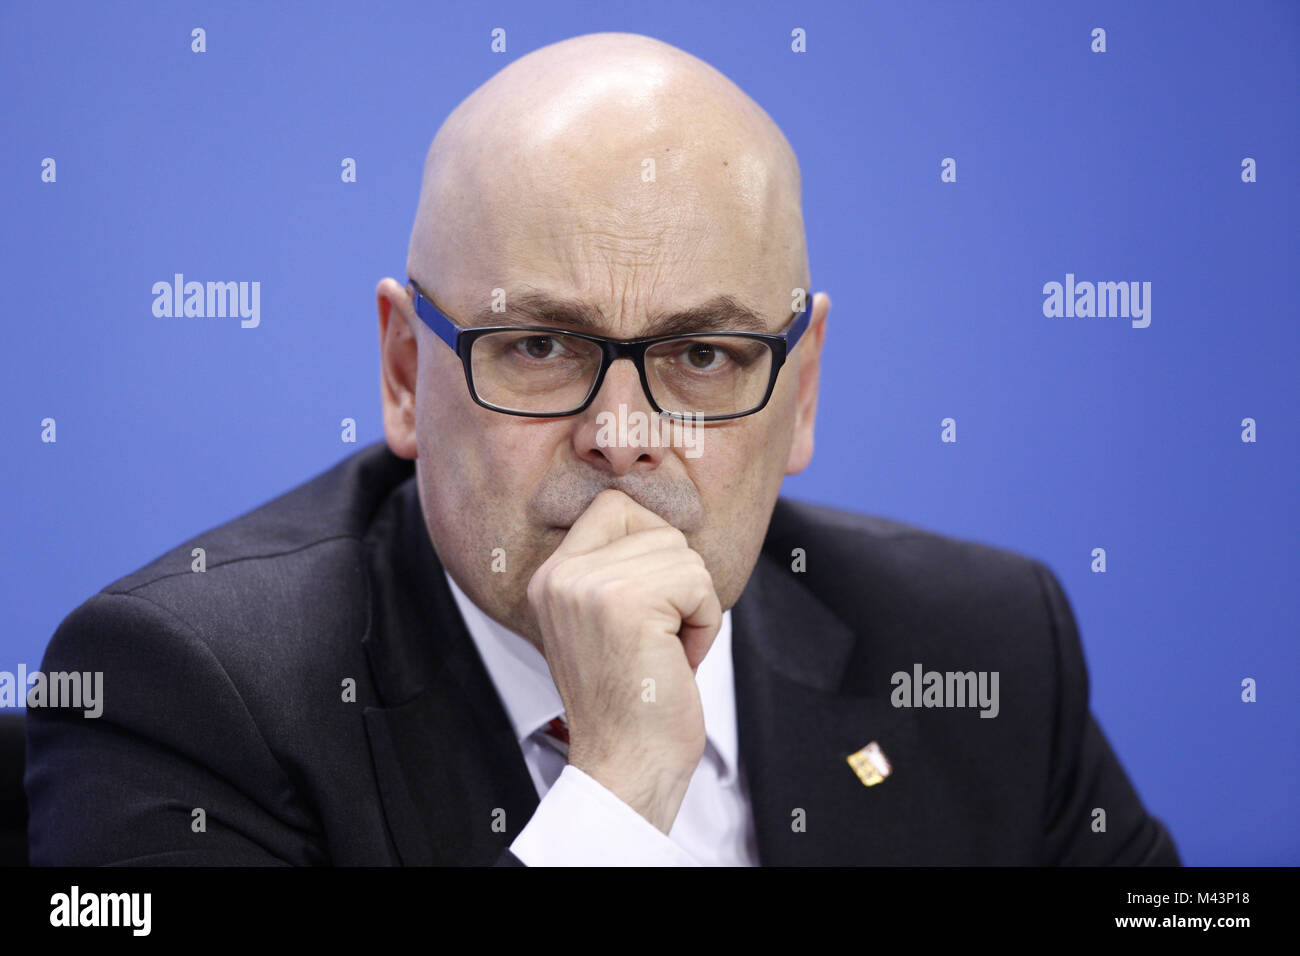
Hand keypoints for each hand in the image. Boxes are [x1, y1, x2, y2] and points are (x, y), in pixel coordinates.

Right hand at [526, 488, 722, 833]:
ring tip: (665, 650)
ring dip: (694, 606)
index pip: (614, 505)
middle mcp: (562, 575)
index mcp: (551, 576)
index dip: (652, 540)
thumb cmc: (632, 699)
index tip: (655, 598)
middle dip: (679, 580)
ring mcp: (591, 586)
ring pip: (684, 556)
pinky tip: (676, 659)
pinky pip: (699, 583)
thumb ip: (620, 568)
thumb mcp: (605, 620)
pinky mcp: (627, 602)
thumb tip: (666, 521)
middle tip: (659, 635)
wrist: (626, 765)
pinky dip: (705, 623)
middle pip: (658, 528)